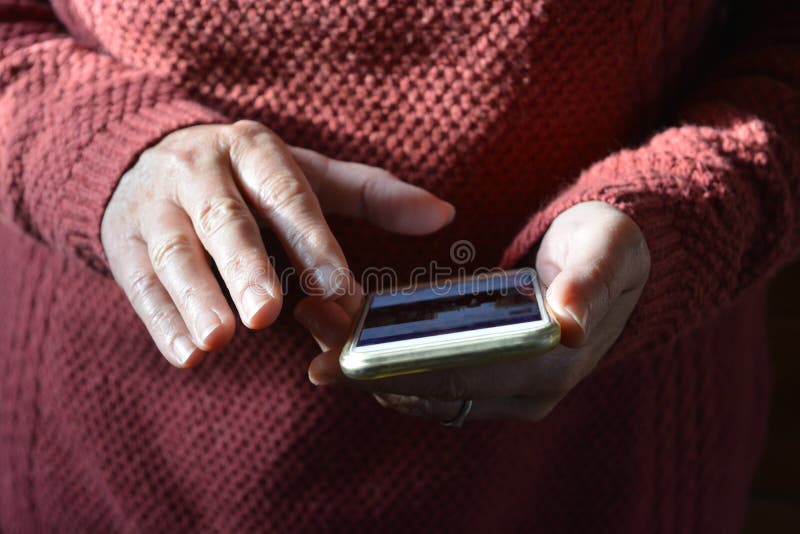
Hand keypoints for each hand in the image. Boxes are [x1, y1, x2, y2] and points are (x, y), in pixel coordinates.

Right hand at [101, 120, 454, 366]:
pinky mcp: (121, 241)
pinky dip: (161, 320)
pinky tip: (187, 354)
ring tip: (218, 339)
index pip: (286, 195)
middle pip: (225, 221)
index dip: (312, 242)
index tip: (339, 290)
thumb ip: (373, 195)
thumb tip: (444, 214)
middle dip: (245, 268)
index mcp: (253, 151)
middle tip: (265, 315)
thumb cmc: (246, 175)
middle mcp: (200, 172)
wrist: (143, 157)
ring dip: (195, 297)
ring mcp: (156, 206)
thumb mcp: (306, 173)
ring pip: (174, 253)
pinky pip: (138, 283)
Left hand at [294, 201, 649, 421]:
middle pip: (428, 388)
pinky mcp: (486, 378)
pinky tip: (348, 333)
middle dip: (364, 363)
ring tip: (315, 323)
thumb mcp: (608, 250)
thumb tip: (569, 322)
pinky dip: (386, 361)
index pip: (460, 377)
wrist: (612, 261)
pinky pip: (427, 380)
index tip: (338, 353)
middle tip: (310, 326)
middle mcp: (524, 392)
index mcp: (550, 367)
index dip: (396, 368)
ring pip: (421, 389)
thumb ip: (590, 282)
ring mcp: (503, 390)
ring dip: (365, 362)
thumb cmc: (608, 248)